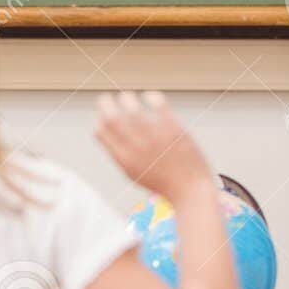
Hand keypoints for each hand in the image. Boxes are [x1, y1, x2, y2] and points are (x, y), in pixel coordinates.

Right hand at [94, 91, 211, 200]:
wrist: (190, 191)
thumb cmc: (163, 183)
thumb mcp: (134, 173)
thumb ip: (121, 153)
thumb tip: (109, 133)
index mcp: (124, 159)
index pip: (101, 131)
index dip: (99, 120)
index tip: (103, 115)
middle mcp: (136, 146)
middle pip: (111, 117)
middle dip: (105, 103)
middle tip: (106, 99)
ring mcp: (154, 136)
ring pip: (131, 107)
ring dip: (125, 99)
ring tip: (126, 97)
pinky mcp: (173, 128)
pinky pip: (157, 104)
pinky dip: (151, 97)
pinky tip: (149, 97)